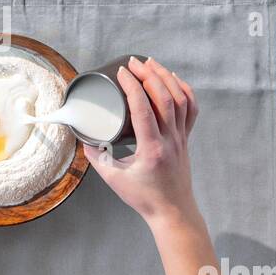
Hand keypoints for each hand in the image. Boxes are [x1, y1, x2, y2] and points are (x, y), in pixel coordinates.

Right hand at [84, 57, 200, 229]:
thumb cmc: (144, 198)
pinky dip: (185, 90)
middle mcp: (170, 139)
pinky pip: (191, 110)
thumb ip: (96, 158)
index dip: (133, 86)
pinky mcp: (185, 139)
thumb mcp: (114, 179)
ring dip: (165, 78)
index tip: (122, 72)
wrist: (172, 212)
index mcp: (151, 148)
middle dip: (148, 75)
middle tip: (133, 63)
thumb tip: (85, 139)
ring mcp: (180, 138)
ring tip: (151, 64)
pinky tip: (174, 79)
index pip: (144, 108)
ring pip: (180, 99)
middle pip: (164, 98)